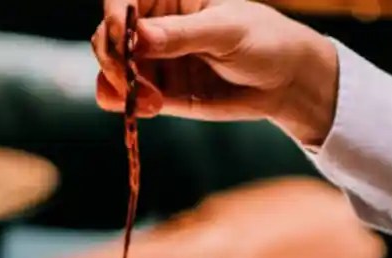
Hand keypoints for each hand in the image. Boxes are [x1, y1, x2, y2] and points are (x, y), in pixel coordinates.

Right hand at [92, 0, 340, 144]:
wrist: (284, 82)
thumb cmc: (264, 40)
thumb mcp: (227, 31)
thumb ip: (183, 34)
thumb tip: (138, 37)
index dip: (114, 15)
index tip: (122, 36)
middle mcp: (153, 25)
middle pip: (108, 35)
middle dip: (113, 58)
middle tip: (132, 79)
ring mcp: (152, 59)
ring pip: (109, 68)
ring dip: (116, 85)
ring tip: (150, 101)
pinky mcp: (155, 90)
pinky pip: (123, 96)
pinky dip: (122, 103)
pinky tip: (145, 108)